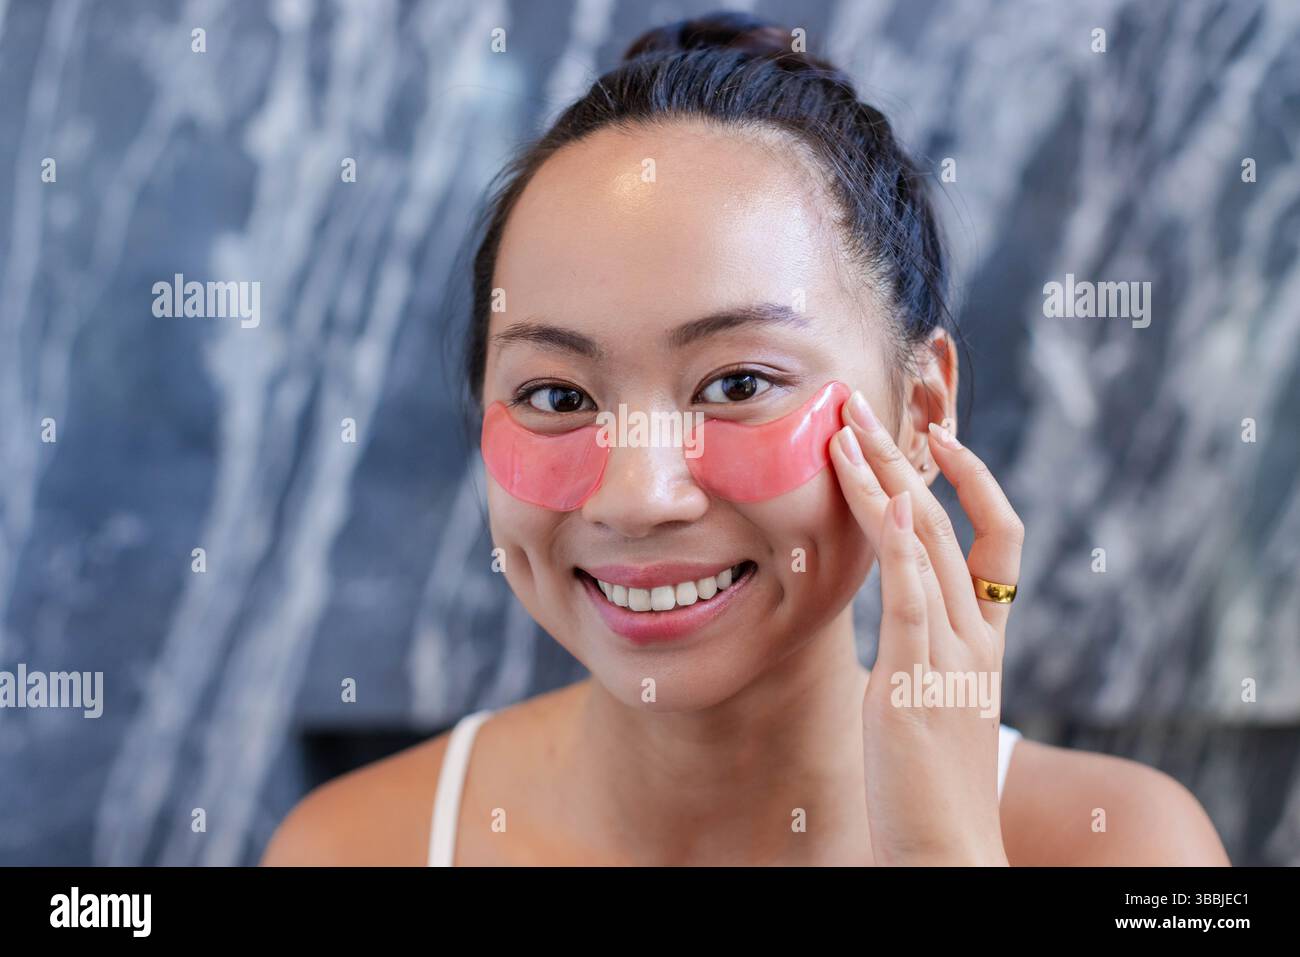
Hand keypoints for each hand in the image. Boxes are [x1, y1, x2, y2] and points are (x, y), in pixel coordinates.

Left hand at [828, 391, 1023, 865]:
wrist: (945, 849)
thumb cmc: (927, 780)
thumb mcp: (932, 699)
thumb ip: (922, 650)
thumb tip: (893, 614)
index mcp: (984, 639)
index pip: (1000, 538)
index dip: (976, 479)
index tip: (939, 434)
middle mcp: (976, 637)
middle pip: (954, 521)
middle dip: (911, 455)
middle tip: (867, 404)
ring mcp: (952, 656)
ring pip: (930, 543)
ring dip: (888, 478)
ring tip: (849, 428)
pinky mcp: (917, 681)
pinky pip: (914, 597)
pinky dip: (902, 544)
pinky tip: (885, 499)